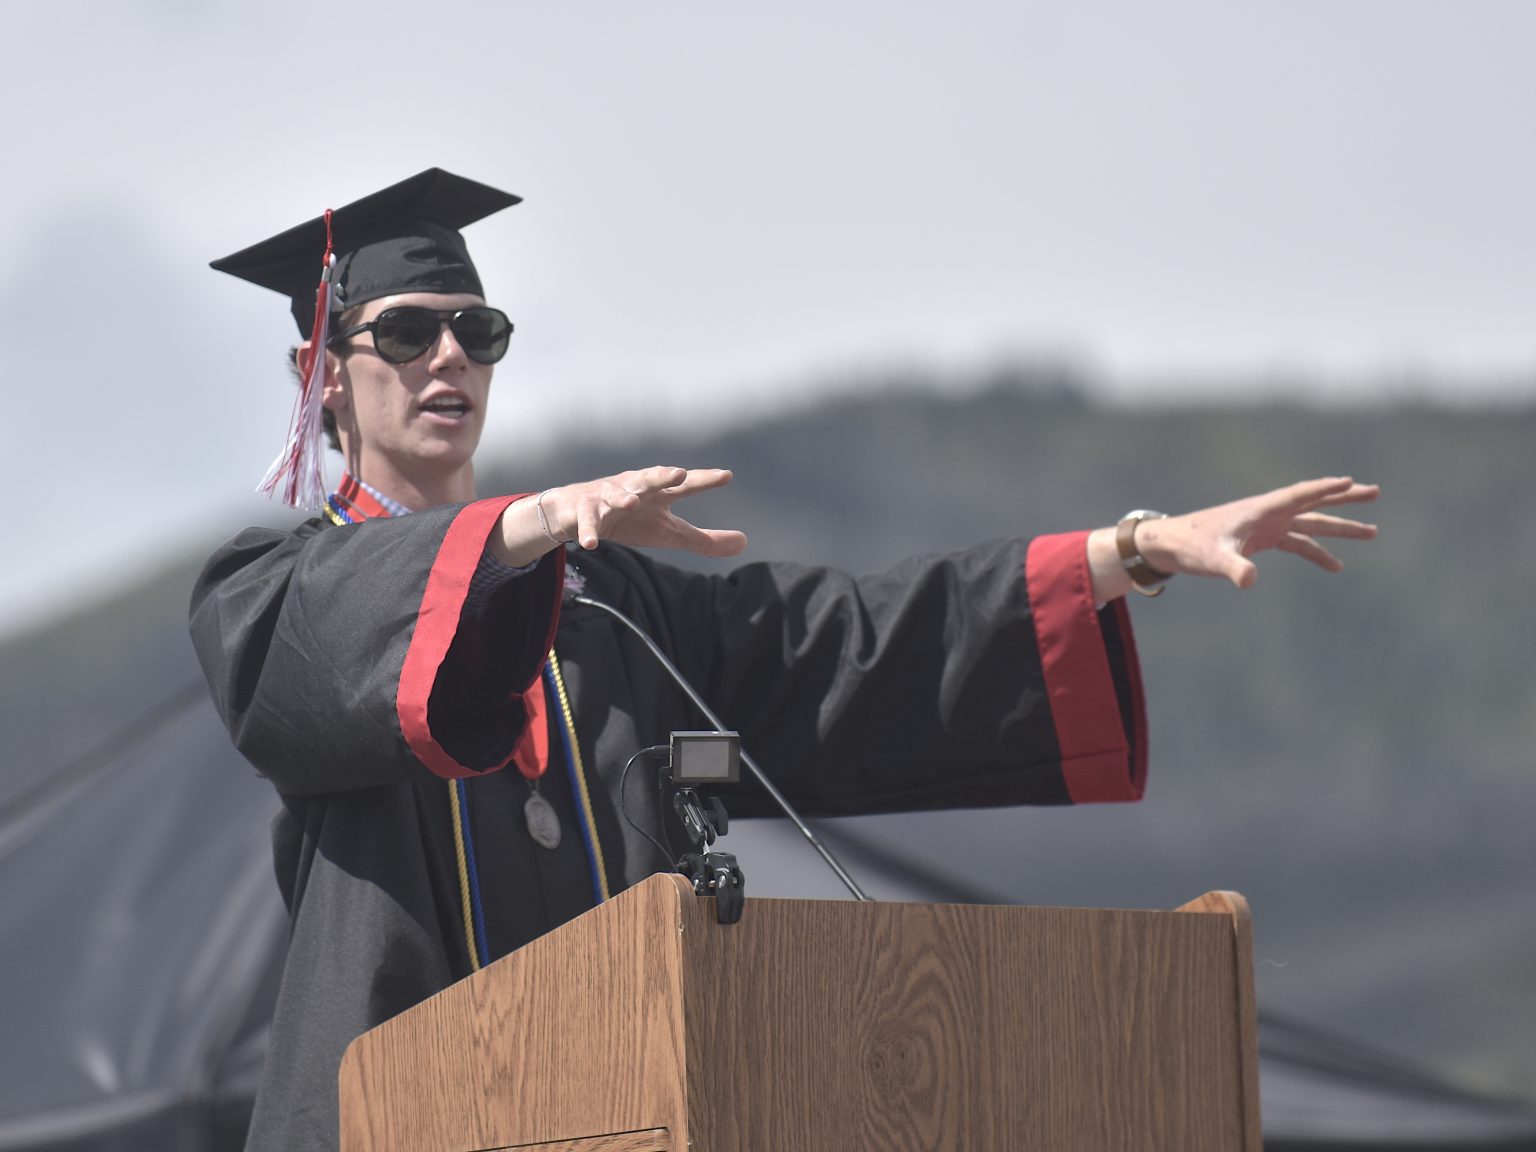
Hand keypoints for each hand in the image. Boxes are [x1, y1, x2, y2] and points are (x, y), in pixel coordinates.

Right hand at [495, 466, 746, 566]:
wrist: (581, 513)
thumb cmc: (632, 519)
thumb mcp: (669, 532)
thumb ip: (704, 539)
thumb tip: (745, 543)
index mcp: (659, 493)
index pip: (685, 485)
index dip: (704, 480)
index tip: (726, 476)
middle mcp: (635, 487)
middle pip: (650, 479)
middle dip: (662, 475)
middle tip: (679, 474)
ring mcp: (607, 497)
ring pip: (615, 494)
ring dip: (622, 497)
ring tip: (632, 501)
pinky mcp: (584, 510)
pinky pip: (586, 522)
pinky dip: (587, 531)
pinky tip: (591, 544)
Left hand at [1089, 477, 1378, 597]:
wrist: (1171, 545)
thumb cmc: (1190, 546)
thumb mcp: (1213, 558)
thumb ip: (1233, 568)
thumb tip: (1250, 581)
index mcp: (1260, 510)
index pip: (1299, 495)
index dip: (1324, 489)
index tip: (1351, 482)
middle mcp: (1267, 513)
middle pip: (1313, 502)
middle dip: (1345, 499)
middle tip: (1376, 491)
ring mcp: (1267, 525)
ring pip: (1311, 523)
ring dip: (1339, 527)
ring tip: (1372, 532)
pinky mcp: (1262, 539)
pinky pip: (1297, 543)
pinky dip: (1316, 552)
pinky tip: (1336, 566)